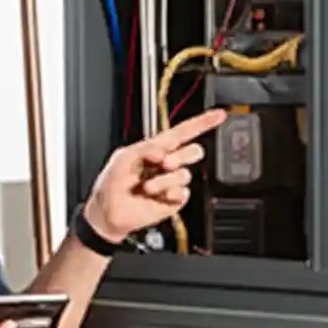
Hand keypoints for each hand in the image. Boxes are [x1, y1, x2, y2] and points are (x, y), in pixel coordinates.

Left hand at [82, 108, 226, 241]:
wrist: (109, 213)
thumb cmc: (111, 184)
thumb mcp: (124, 157)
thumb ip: (146, 148)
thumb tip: (163, 151)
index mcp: (156, 148)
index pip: (183, 131)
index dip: (202, 122)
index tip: (219, 114)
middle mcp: (167, 163)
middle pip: (192, 151)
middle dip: (181, 155)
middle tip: (164, 163)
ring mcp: (171, 182)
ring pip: (185, 173)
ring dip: (164, 179)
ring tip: (147, 187)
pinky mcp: (173, 200)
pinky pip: (183, 192)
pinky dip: (169, 193)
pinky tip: (156, 196)